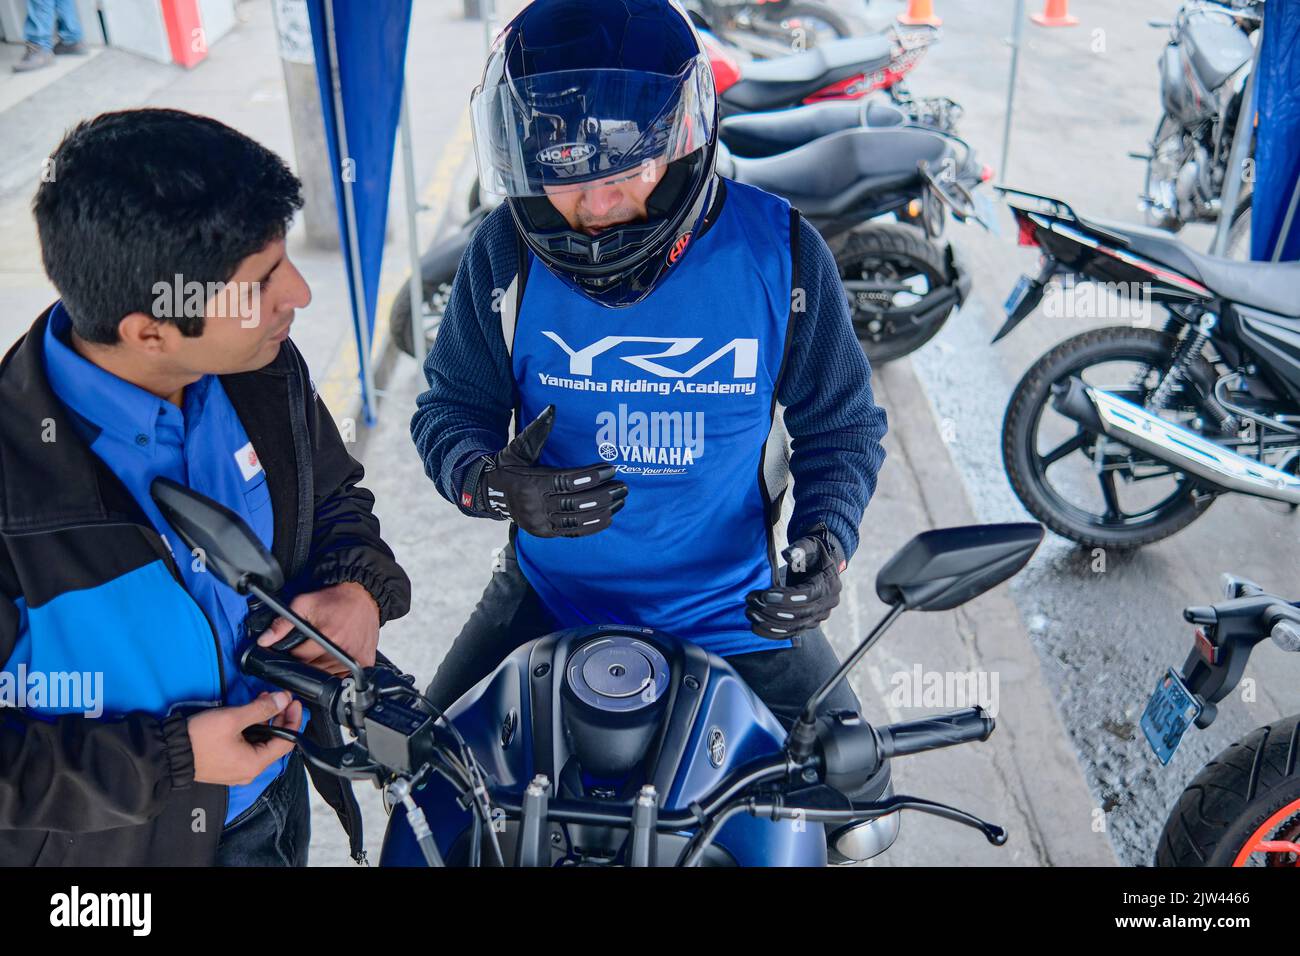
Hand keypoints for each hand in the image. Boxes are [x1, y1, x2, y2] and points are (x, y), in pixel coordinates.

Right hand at [189, 692, 300, 785]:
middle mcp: (249, 771)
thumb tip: (284, 700)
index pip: (287, 742)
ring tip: (262, 701)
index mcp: (255, 764)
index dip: (293, 720)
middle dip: (279, 718)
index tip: (293, 701)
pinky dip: (252, 730)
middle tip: (278, 698)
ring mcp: (237, 770)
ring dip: (265, 722)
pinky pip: (247, 748)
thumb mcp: (232, 718)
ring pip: (261, 744)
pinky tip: (248, 715)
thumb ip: (261, 709)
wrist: (167, 754)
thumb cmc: (198, 738)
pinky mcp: (227, 765)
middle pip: (275, 743)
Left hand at [257, 581, 379, 675]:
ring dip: (321, 666)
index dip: (294, 652)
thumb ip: (282, 623)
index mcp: (326, 635)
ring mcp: (355, 657)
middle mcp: (342, 649)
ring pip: (327, 674)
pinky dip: (337, 671)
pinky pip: (344, 676)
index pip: (299, 658)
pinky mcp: (366, 661)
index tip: (297, 645)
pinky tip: (336, 657)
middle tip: (311, 645)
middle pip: (312, 669)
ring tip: (324, 649)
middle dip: (306, 661)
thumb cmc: (335, 600)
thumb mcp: (304, 604)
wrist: (363, 596)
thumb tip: (265, 640)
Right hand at [475, 405, 627, 537]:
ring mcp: (540, 523)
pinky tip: (608, 517)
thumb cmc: (509, 466)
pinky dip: (592, 526)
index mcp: (531, 484)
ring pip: (577, 520)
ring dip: (602, 511)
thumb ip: (536, 431)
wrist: (491, 494)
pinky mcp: (545, 533)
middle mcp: (535, 506)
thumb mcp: (518, 448)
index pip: (567, 482)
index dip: (591, 477)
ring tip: (620, 501)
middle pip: (575, 503)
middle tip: (622, 486)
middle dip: (603, 495)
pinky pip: (572, 532)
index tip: (611, 469)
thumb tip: (552, 408)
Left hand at [745, 529, 845, 638]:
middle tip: (752, 602)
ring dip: (770, 623)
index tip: (764, 595)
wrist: (821, 565)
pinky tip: (756, 627)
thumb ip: (800, 548)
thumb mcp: (809, 545)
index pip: (807, 595)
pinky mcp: (810, 623)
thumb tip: (788, 554)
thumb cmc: (813, 554)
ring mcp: (819, 616)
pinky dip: (774, 632)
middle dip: (774, 611)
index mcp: (828, 583)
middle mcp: (827, 603)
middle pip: (800, 614)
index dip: (785, 598)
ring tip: (751, 614)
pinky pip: (792, 632)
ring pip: (795, 626)